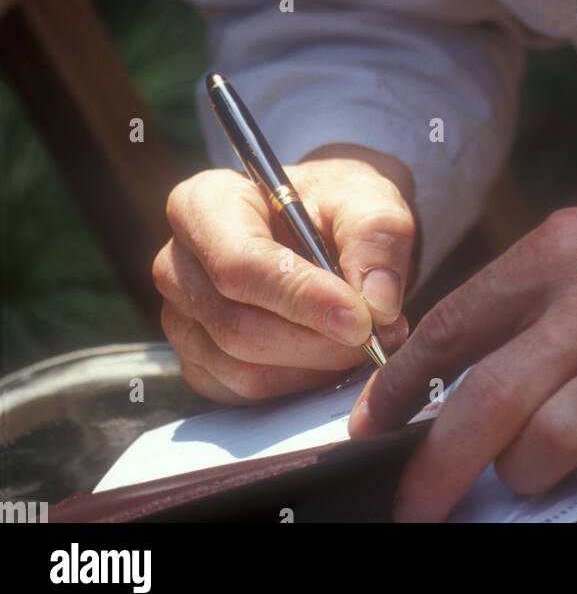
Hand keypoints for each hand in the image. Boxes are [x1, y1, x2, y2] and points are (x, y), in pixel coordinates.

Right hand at [153, 145, 417, 402]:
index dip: (300, 297)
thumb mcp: (366, 198)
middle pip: (240, 326)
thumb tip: (377, 303)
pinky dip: (301, 385)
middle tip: (382, 333)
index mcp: (203, 204)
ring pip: (246, 370)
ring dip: (317, 366)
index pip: (239, 264)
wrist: (322, 227)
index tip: (361, 319)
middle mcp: (178, 264)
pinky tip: (335, 355)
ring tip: (367, 339)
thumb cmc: (334, 204)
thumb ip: (377, 237)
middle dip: (319, 341)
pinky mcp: (199, 363)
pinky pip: (247, 395)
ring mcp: (182, 319)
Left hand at [348, 137, 576, 520]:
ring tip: (535, 467)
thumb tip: (473, 357)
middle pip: (488, 404)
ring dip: (531, 471)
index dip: (399, 385)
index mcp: (556, 250)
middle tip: (415, 505)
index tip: (372, 424)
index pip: (453, 327)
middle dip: (437, 470)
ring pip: (553, 446)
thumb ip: (535, 288)